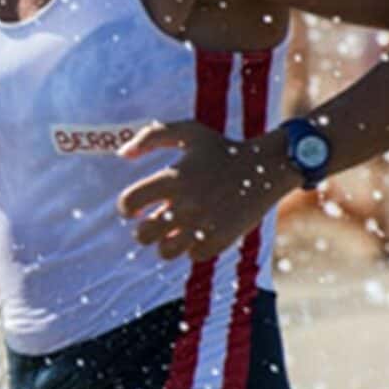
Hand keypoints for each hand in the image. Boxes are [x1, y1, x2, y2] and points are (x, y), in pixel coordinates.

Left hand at [116, 121, 297, 262]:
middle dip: (146, 229)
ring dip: (167, 242)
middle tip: (157, 220)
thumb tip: (122, 154)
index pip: (128, 203)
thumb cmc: (223, 149)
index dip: (126, 207)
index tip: (135, 208)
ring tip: (177, 230)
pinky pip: (193, 256)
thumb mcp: (189, 132)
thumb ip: (151, 136)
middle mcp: (184, 205)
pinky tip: (201, 232)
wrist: (266, 167)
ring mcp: (202, 225)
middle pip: (143, 235)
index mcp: (172, 179)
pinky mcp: (220, 239)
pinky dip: (194, 247)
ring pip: (165, 252)